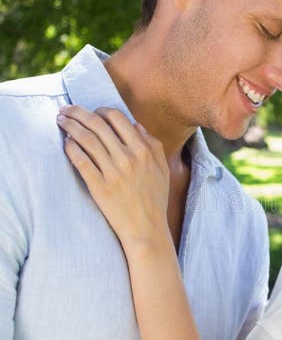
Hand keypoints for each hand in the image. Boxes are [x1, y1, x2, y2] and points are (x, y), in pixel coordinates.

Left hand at [57, 105, 169, 249]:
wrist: (147, 230)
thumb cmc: (155, 199)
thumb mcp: (162, 168)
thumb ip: (153, 144)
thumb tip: (136, 125)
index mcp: (144, 150)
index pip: (117, 118)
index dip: (101, 110)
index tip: (91, 112)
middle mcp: (128, 158)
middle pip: (98, 124)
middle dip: (78, 112)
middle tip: (66, 109)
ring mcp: (113, 173)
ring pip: (87, 140)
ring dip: (70, 126)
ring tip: (60, 120)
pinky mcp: (99, 187)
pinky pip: (82, 162)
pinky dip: (72, 148)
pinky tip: (66, 143)